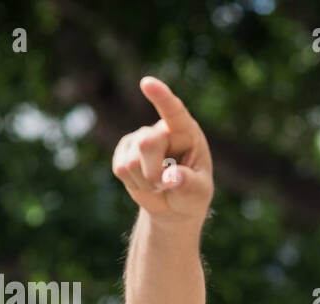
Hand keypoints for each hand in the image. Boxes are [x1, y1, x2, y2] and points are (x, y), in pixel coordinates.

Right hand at [111, 76, 213, 223]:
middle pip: (146, 143)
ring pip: (131, 161)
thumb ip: (189, 184)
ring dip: (146, 182)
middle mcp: (161, 130)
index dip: (161, 97)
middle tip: (166, 183)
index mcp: (186, 132)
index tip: (147, 83)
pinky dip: (135, 184)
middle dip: (154, 173)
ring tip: (159, 183)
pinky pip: (120, 169)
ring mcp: (139, 138)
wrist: (174, 205)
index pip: (173, 111)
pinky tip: (145, 183)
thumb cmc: (192, 193)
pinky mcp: (123, 151)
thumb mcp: (199, 192)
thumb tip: (172, 177)